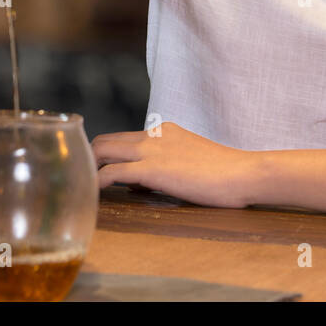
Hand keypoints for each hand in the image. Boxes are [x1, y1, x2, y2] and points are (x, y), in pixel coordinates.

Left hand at [93, 121, 259, 208]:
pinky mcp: (152, 169)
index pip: (123, 138)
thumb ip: (165, 165)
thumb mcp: (190, 160)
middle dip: (90, 158)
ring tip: (82, 188)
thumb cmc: (225, 174)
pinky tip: (93, 195)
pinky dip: (98, 182)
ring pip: (103, 150)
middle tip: (83, 180)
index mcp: (164, 131)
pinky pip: (113, 173)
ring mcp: (152, 150)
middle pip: (106, 139)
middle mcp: (154, 134)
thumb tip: (140, 182)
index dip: (108, 155)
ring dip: (89, 167)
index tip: (99, 171)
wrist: (243, 173)